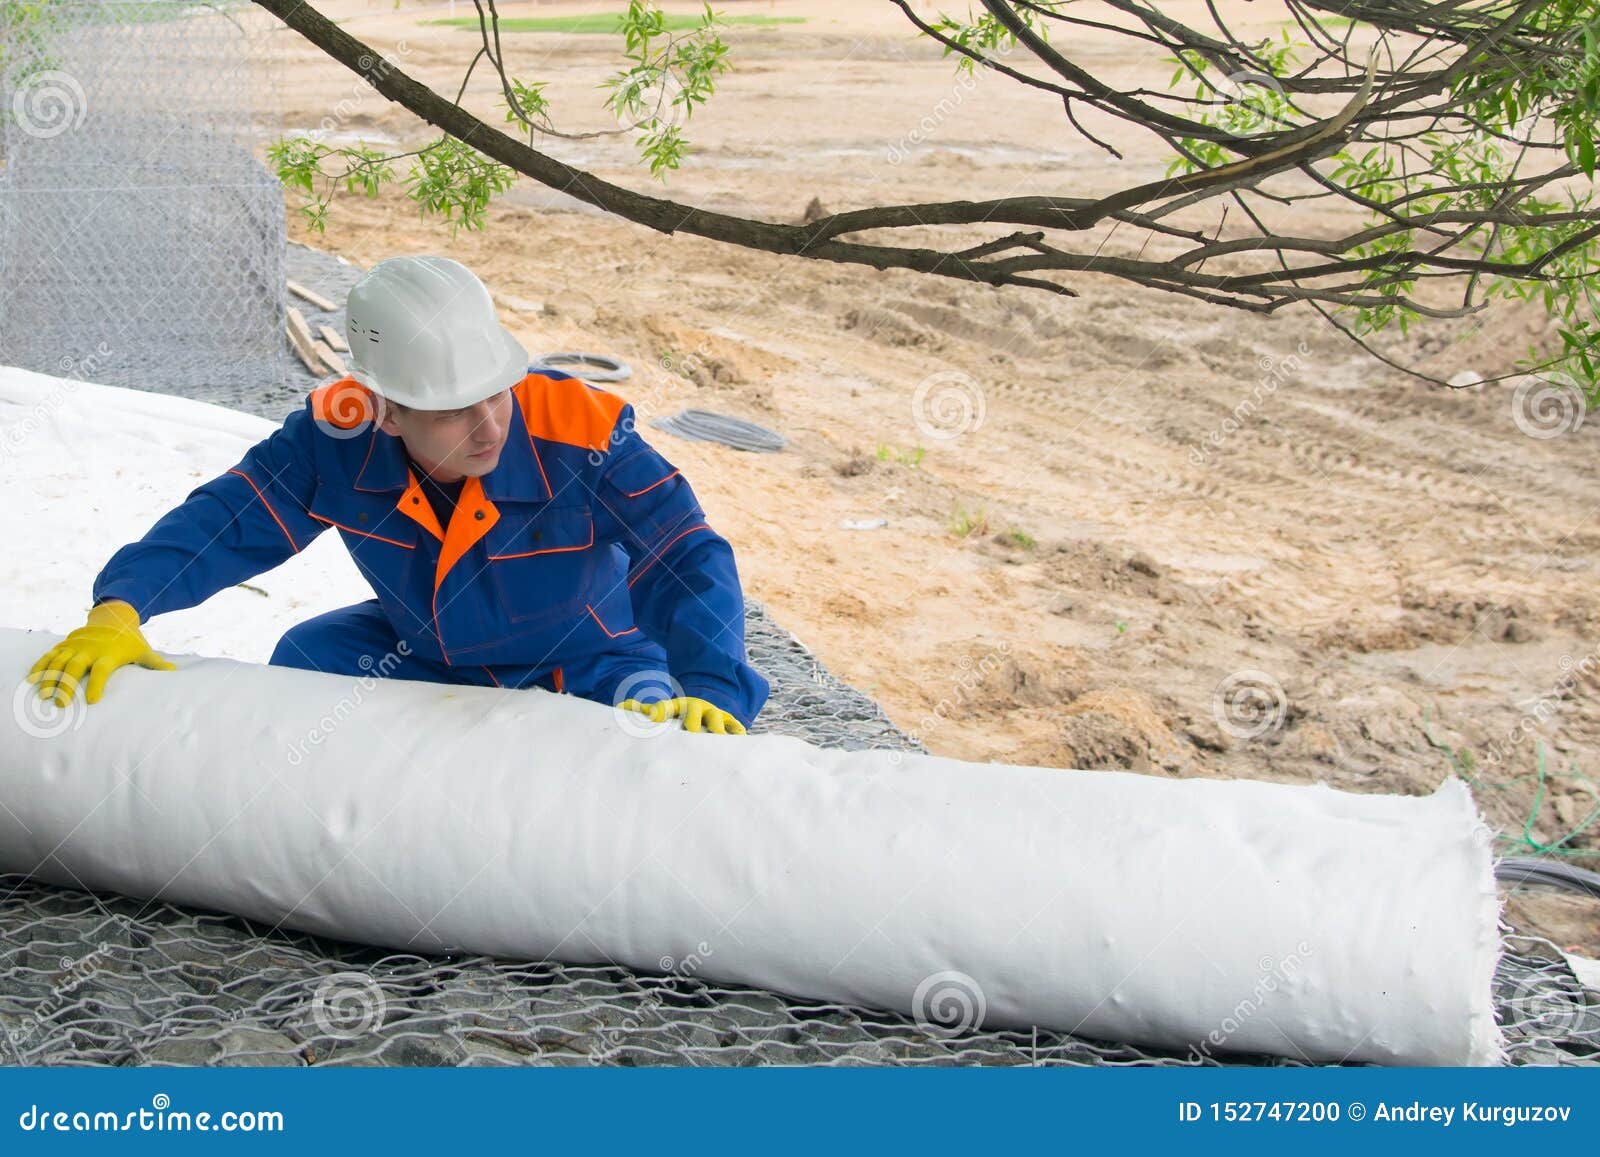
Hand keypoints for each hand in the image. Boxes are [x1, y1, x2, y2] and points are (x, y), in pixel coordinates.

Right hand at [25, 600, 175, 706]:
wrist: (113, 617)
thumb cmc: (130, 641)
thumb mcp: (143, 650)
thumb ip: (155, 663)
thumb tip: (174, 672)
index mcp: (109, 654)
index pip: (102, 671)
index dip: (97, 685)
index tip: (93, 701)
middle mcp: (89, 650)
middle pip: (75, 668)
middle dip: (67, 686)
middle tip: (61, 705)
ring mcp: (75, 647)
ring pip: (58, 662)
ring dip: (49, 678)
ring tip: (42, 695)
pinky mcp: (64, 645)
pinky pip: (49, 655)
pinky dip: (40, 666)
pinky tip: (31, 680)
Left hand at [619, 696, 746, 734]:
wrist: (706, 705)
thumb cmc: (679, 715)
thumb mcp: (663, 710)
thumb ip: (643, 710)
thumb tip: (621, 706)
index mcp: (678, 706)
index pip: (668, 706)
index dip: (660, 711)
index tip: (655, 719)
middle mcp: (697, 707)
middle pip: (695, 713)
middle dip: (693, 722)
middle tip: (690, 735)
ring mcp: (714, 713)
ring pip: (717, 719)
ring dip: (718, 729)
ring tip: (718, 740)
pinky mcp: (729, 720)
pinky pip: (735, 726)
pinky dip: (738, 732)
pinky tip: (740, 741)